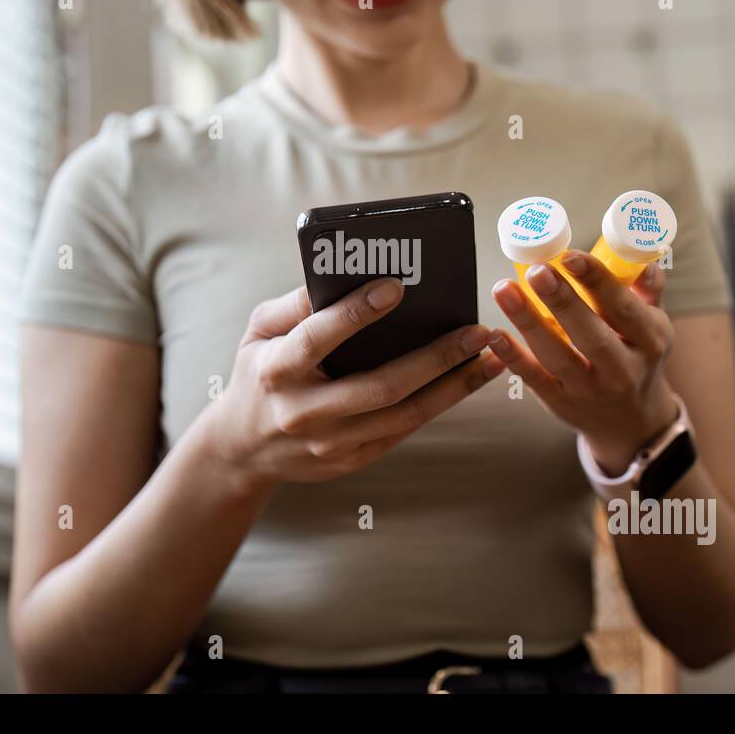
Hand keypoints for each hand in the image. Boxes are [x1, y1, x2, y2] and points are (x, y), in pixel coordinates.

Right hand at [203, 277, 504, 492]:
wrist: (242, 448)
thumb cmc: (257, 373)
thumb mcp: (258, 331)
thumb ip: (295, 303)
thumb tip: (340, 272)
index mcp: (276, 371)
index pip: (316, 339)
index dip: (355, 314)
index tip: (397, 287)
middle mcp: (304, 412)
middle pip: (379, 387)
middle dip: (435, 358)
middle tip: (476, 331)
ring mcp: (329, 444)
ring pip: (403, 416)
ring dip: (453, 387)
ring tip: (491, 357)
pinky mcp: (350, 461)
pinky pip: (402, 431)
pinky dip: (438, 405)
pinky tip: (466, 381)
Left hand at [489, 251, 679, 475]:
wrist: (629, 422)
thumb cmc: (637, 358)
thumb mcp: (653, 327)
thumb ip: (647, 292)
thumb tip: (643, 261)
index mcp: (649, 341)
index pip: (623, 308)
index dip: (597, 281)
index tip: (570, 257)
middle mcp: (622, 370)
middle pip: (591, 335)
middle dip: (562, 301)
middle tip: (537, 271)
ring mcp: (590, 390)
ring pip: (558, 357)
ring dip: (529, 322)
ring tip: (504, 290)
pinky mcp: (561, 402)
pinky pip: (535, 379)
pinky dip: (514, 357)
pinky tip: (496, 334)